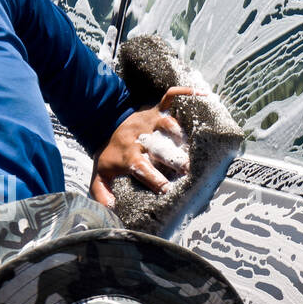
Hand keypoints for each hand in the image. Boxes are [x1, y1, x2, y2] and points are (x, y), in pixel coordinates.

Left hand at [90, 86, 198, 208]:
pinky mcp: (155, 110)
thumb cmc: (109, 155)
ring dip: (179, 132)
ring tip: (194, 143)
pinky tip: (202, 95)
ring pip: (166, 123)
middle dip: (174, 158)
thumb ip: (103, 194)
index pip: (142, 168)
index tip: (167, 190)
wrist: (102, 124)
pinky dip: (185, 94)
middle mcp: (141, 138)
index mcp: (129, 156)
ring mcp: (149, 122)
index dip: (154, 179)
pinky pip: (169, 98)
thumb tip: (112, 209)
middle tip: (188, 169)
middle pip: (159, 147)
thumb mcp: (100, 176)